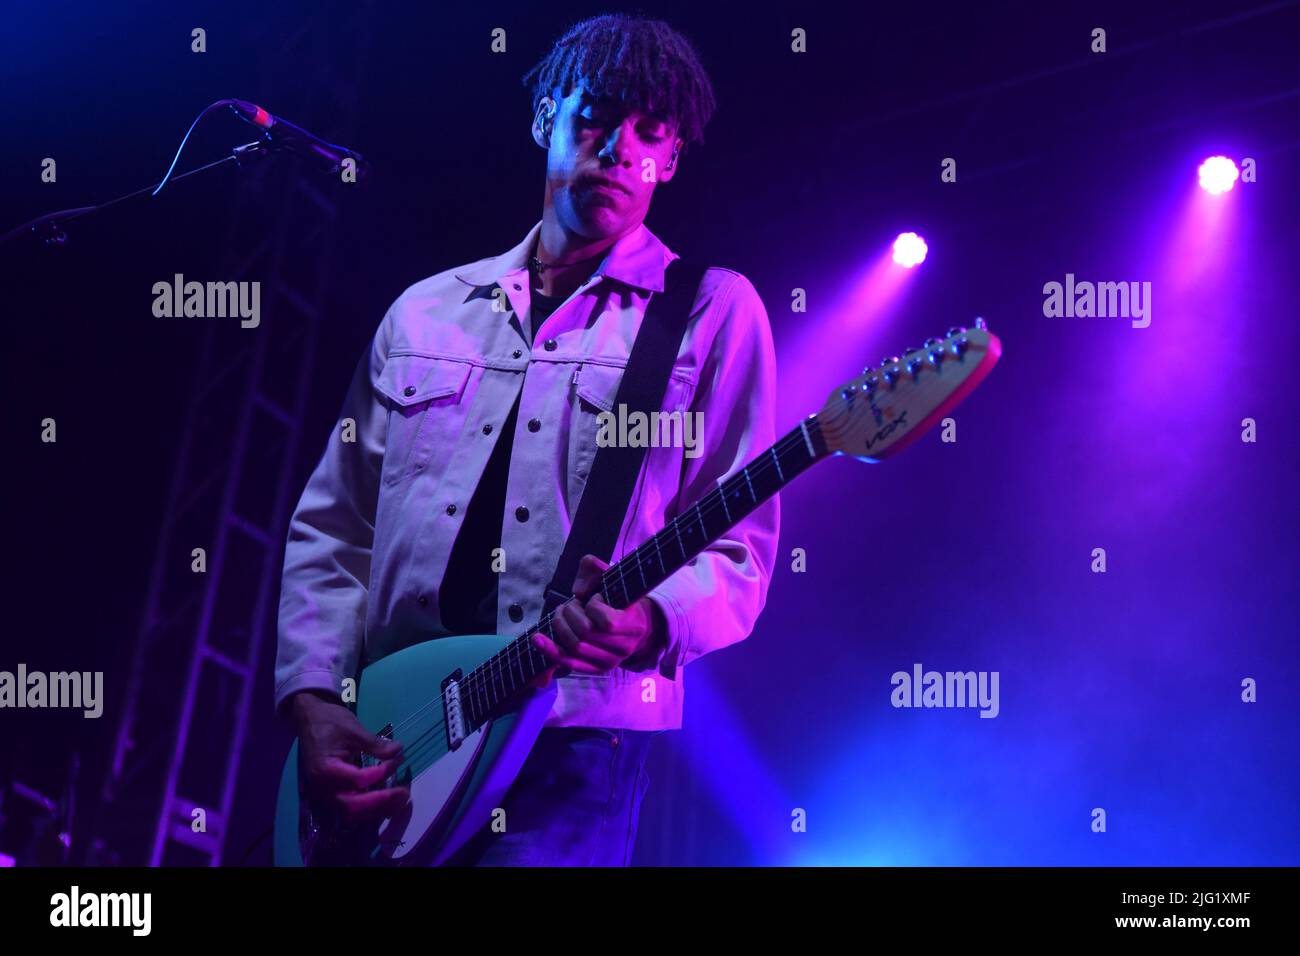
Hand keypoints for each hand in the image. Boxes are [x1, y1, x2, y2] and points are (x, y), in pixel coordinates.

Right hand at [290, 691, 410, 823]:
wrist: (309, 719)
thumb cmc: (329, 722)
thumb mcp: (353, 729)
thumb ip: (375, 744)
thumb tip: (398, 751)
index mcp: (326, 770)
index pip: (358, 779)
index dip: (381, 773)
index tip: (398, 760)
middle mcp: (323, 788)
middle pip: (354, 806)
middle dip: (381, 802)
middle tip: (404, 793)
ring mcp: (325, 793)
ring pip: (352, 813)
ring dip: (377, 809)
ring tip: (400, 800)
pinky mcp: (331, 793)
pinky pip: (350, 808)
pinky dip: (369, 807)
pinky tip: (386, 800)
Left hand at [531, 554, 665, 681]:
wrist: (631, 624)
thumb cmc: (618, 598)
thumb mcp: (611, 575)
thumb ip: (593, 569)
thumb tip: (578, 591)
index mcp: (634, 625)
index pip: (607, 622)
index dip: (594, 607)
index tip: (596, 598)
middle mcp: (624, 647)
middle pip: (586, 633)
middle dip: (571, 613)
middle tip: (571, 604)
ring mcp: (610, 661)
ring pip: (575, 647)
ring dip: (560, 626)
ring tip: (561, 614)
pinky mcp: (595, 669)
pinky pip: (569, 663)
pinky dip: (550, 650)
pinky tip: (537, 639)